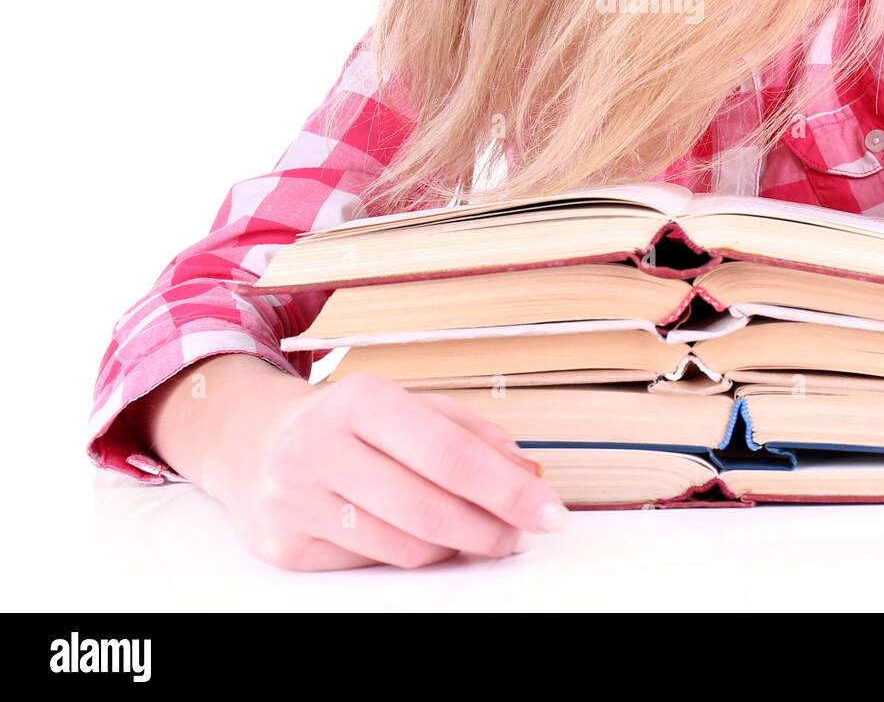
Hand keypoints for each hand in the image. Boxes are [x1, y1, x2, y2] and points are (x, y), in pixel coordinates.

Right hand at [151, 358, 568, 570]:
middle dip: (491, 528)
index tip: (550, 511)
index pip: (450, 455)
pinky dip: (411, 555)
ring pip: (404, 547)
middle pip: (429, 509)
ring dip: (457, 547)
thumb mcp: (406, 405)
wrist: (253, 443)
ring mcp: (297, 500)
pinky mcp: (285, 547)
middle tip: (523, 534)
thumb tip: (524, 471)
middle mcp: (322, 447)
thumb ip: (467, 433)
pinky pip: (370, 564)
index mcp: (362, 400)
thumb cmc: (347, 422)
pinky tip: (423, 537)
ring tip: (478, 533)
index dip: (507, 489)